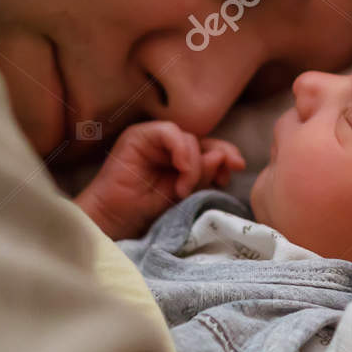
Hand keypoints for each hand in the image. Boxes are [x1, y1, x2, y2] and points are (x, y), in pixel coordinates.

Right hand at [74, 121, 244, 238]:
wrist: (114, 220)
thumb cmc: (144, 212)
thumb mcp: (183, 195)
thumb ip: (202, 176)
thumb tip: (223, 157)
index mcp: (179, 158)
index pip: (210, 148)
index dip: (226, 154)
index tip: (237, 168)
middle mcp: (166, 146)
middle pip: (203, 140)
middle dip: (218, 154)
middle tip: (226, 174)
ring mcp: (151, 139)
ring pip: (188, 138)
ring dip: (193, 164)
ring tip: (183, 190)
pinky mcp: (137, 136)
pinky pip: (169, 131)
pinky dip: (181, 150)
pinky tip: (180, 170)